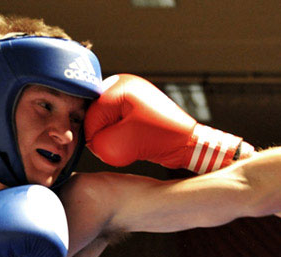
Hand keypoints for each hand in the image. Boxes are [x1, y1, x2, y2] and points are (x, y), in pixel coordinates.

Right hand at [85, 74, 252, 172]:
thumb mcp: (126, 144)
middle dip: (107, 134)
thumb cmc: (164, 138)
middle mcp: (123, 85)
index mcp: (120, 86)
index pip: (91, 113)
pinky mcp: (133, 107)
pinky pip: (116, 123)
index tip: (110, 147)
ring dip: (115, 135)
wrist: (188, 142)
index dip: (97, 135)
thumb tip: (92, 143)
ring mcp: (129, 95)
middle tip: (126, 144)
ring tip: (134, 141)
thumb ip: (101, 144)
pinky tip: (136, 138)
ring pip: (106, 121)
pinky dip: (122, 134)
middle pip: (97, 115)